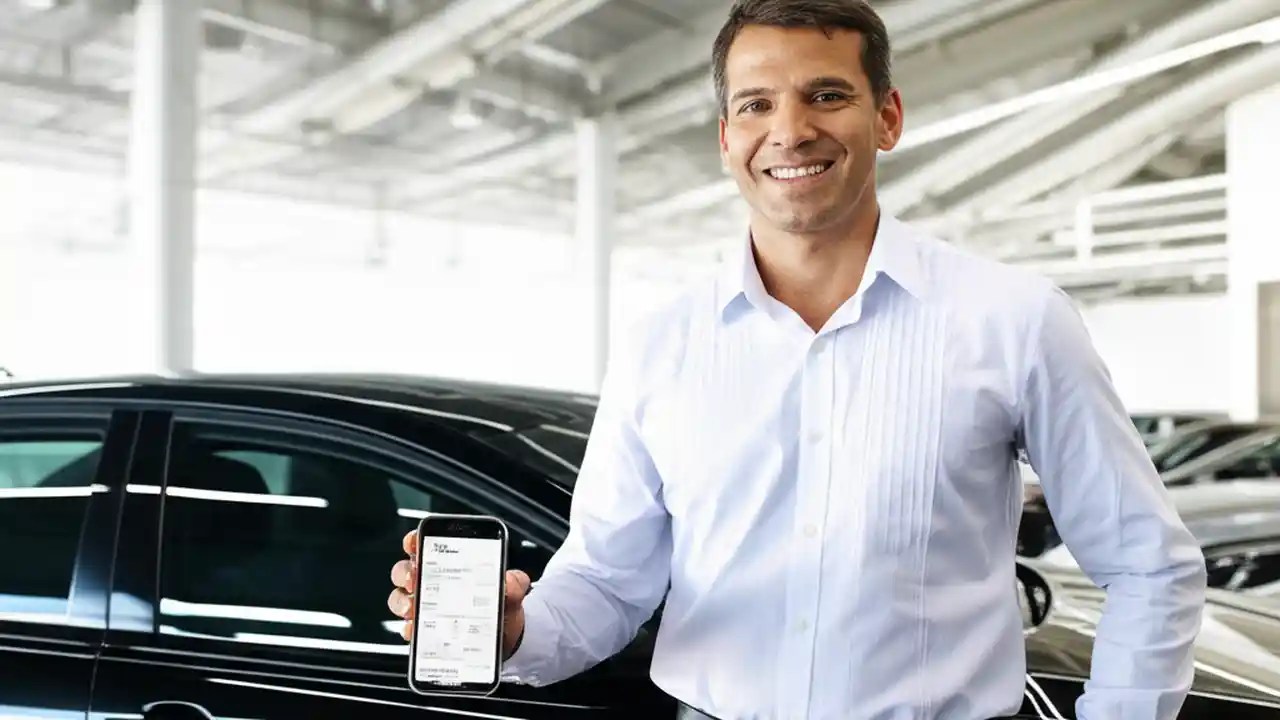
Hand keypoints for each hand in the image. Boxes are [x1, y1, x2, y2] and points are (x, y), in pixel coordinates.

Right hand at [388, 529, 533, 659]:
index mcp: (450, 565)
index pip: (426, 545)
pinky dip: (410, 629)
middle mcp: (432, 584)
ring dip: (403, 601)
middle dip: (406, 572)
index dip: (415, 541)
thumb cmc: (502, 607)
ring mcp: (426, 608)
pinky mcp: (425, 632)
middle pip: (405, 571)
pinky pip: (408, 629)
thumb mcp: (511, 592)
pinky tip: (417, 630)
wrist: (508, 639)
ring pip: (400, 599)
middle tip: (415, 579)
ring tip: (414, 607)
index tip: (414, 543)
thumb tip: (511, 580)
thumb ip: (514, 583)